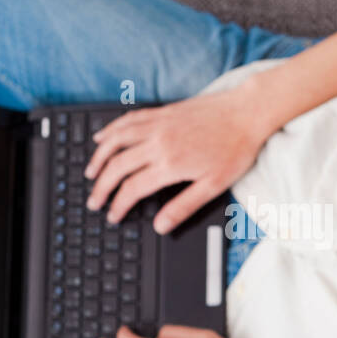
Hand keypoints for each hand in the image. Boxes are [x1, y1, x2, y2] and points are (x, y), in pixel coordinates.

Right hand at [83, 79, 270, 233]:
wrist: (247, 112)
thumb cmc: (235, 148)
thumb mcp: (214, 186)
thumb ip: (184, 207)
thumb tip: (161, 226)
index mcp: (170, 164)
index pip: (132, 188)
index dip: (118, 205)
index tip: (112, 215)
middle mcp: (158, 142)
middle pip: (117, 166)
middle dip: (101, 186)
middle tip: (94, 201)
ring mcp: (157, 124)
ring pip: (115, 140)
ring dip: (98, 158)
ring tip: (89, 173)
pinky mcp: (161, 112)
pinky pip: (127, 120)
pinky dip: (110, 130)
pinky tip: (102, 138)